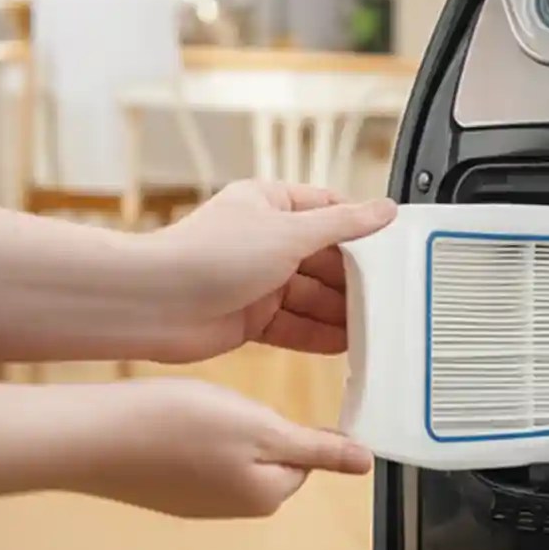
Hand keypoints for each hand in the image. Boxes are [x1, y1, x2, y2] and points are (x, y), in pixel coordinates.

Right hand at [71, 378, 372, 517]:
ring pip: (233, 454)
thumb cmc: (181, 425)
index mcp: (268, 496)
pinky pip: (197, 458)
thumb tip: (366, 464)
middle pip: (271, 457)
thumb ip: (317, 448)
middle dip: (255, 424)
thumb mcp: (262, 427)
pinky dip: (190, 435)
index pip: (306, 456)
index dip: (287, 422)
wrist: (93, 437)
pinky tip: (170, 421)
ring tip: (194, 408)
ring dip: (223, 426)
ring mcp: (196, 503)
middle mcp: (236, 509)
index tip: (257, 403)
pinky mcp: (165, 491)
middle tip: (222, 403)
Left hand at [146, 180, 396, 362]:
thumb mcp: (291, 231)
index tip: (393, 247)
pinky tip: (345, 345)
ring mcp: (257, 280)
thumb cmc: (207, 256)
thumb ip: (343, 224)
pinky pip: (294, 327)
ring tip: (375, 327)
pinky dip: (318, 335)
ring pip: (311, 297)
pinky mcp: (250, 318)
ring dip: (340, 313)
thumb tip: (384, 209)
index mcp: (270, 204)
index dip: (360, 229)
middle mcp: (264, 240)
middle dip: (354, 280)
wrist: (155, 305)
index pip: (329, 211)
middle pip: (324, 260)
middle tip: (390, 297)